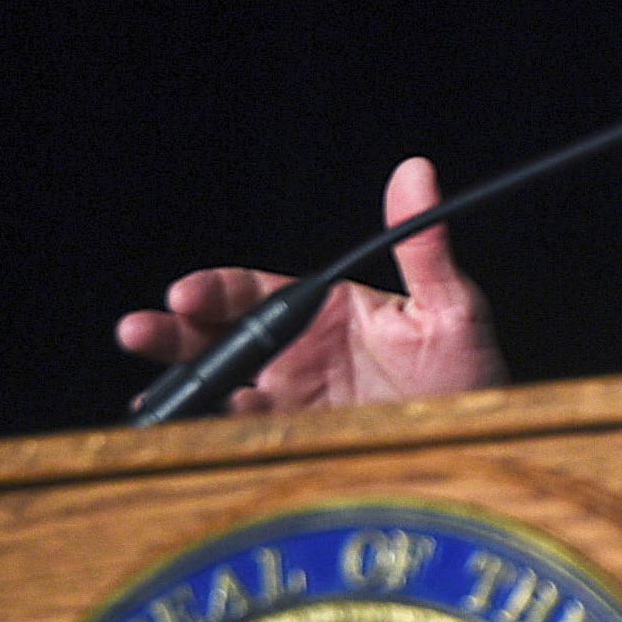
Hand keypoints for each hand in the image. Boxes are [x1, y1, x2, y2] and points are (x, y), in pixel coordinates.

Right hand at [115, 157, 509, 413]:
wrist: (481, 448)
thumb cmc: (469, 375)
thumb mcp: (451, 307)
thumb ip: (424, 244)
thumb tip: (415, 172)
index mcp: (329, 311)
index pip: (260, 293)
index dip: (217, 291)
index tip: (186, 293)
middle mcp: (303, 353)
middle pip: (226, 337)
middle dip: (178, 334)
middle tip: (140, 330)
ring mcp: (296, 402)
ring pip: (224, 388)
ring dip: (185, 386)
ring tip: (152, 396)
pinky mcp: (297, 445)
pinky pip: (245, 438)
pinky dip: (216, 434)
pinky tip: (201, 431)